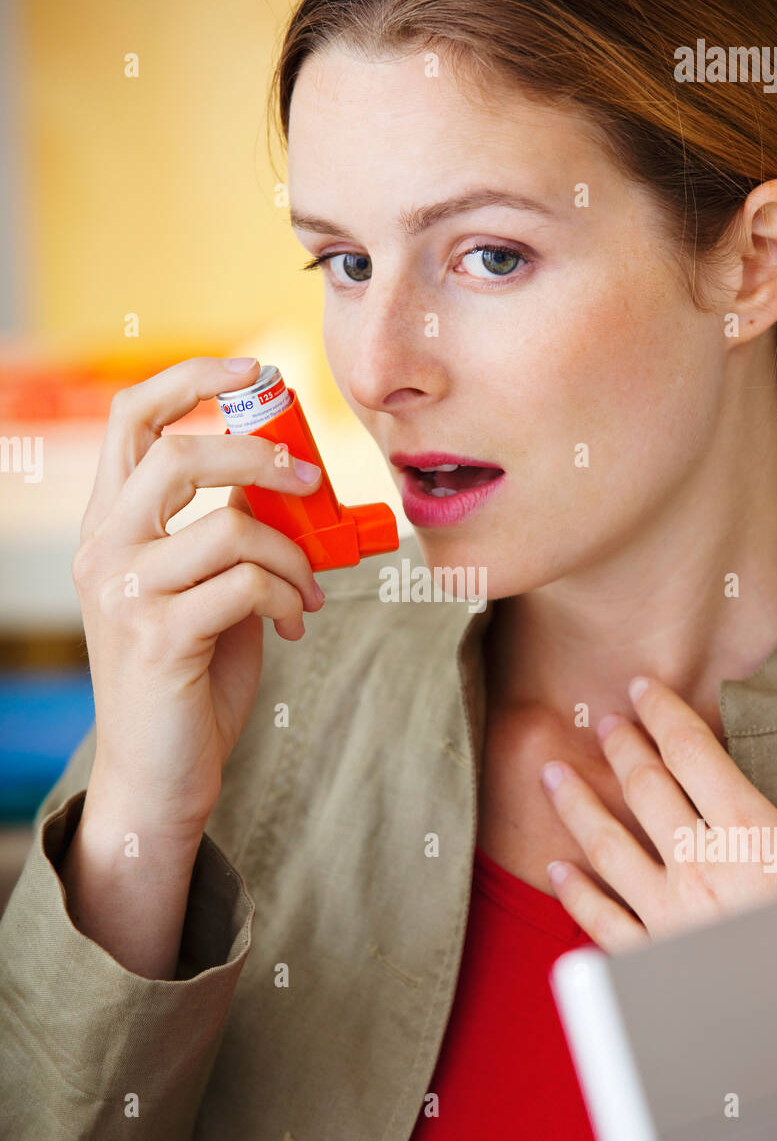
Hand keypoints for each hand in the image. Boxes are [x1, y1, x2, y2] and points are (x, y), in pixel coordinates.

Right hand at [73, 356, 324, 832]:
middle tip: (308, 479)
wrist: (158, 772)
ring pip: (231, 526)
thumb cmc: (188, 675)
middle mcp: (104, 549)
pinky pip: (248, 585)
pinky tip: (293, 621)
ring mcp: (125, 593)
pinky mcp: (159, 637)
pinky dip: (288, 595)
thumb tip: (274, 471)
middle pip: (178, 453)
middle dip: (259, 453)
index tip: (254, 368)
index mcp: (110, 525)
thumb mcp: (202, 585)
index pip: (131, 418)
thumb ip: (222, 526)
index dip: (191, 377)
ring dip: (292, 554)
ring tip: (308, 588)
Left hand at [540, 675, 776, 952]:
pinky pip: (601, 921)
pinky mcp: (650, 963)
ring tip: (552, 775)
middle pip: (645, 789)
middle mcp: (700, 869)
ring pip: (606, 845)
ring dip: (576, 806)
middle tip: (604, 722)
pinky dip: (574, 893)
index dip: (664, 715)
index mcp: (753, 839)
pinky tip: (557, 871)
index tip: (641, 689)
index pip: (694, 755)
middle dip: (622, 748)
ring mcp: (668, 917)